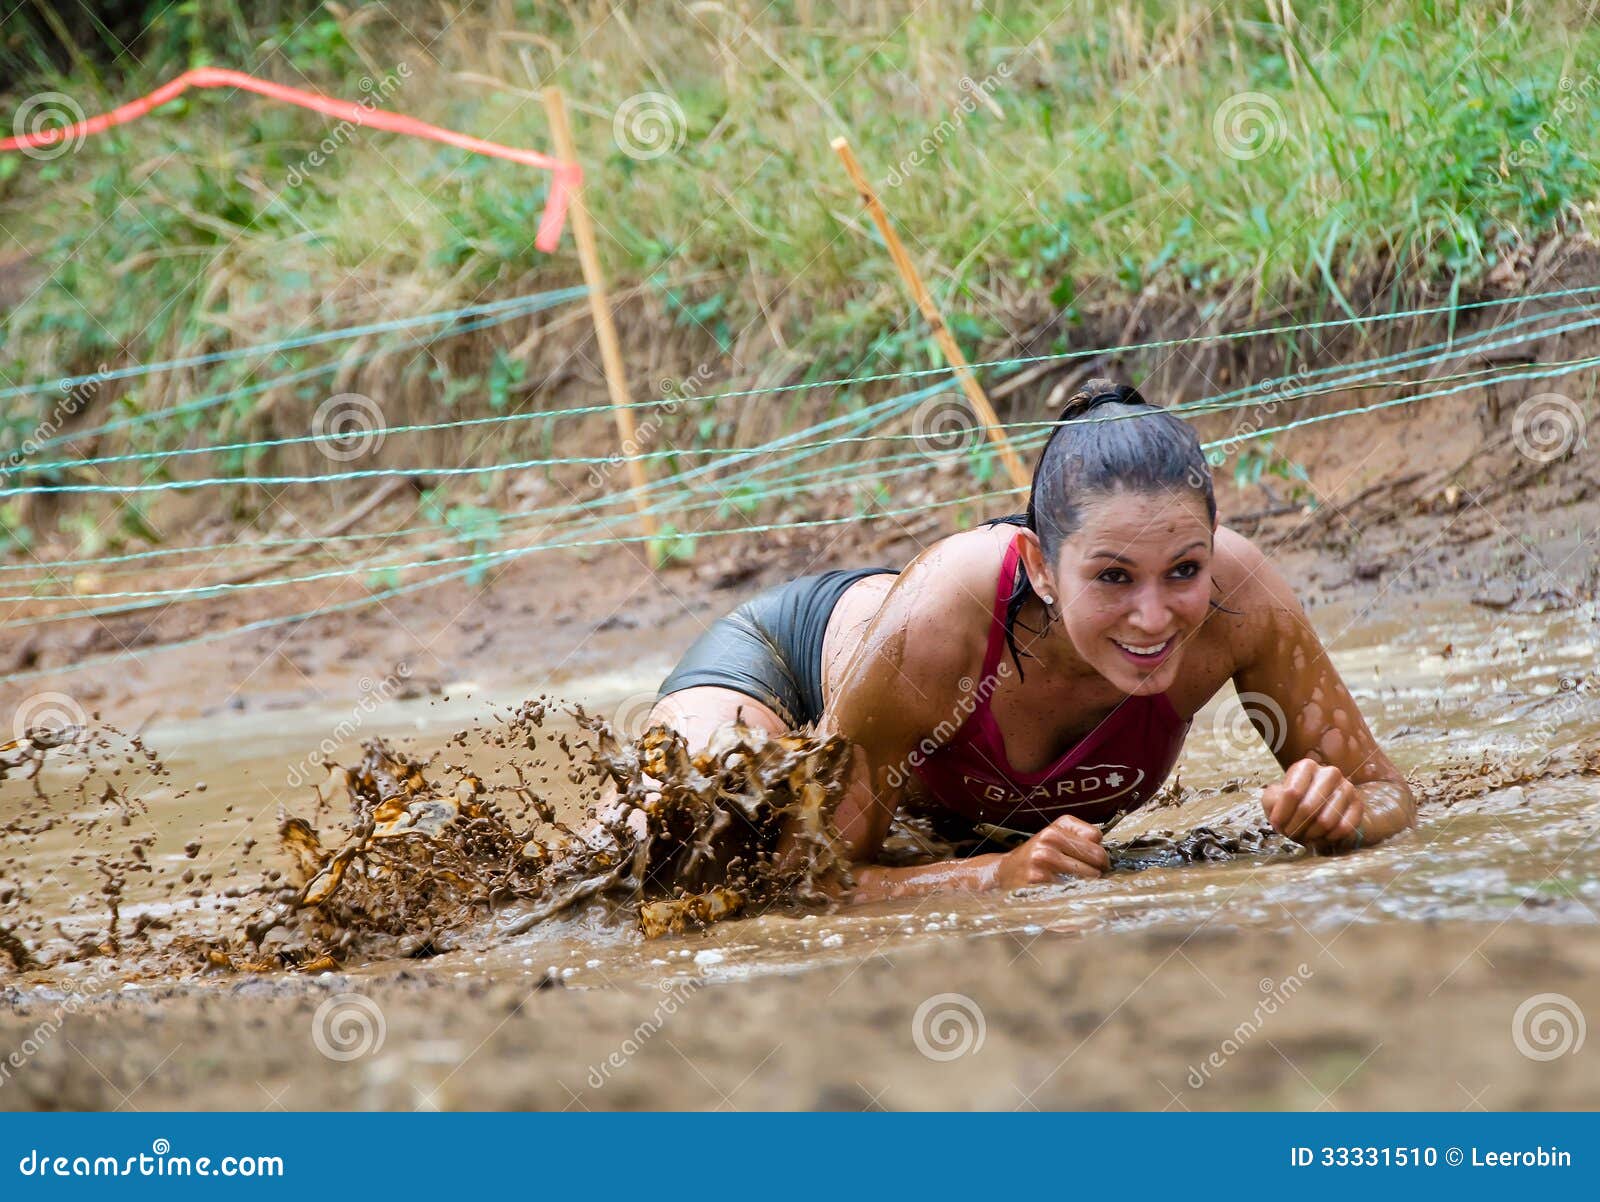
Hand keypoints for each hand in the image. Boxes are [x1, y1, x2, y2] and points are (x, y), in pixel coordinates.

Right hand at [994, 815, 1109, 887]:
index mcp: (1056, 827)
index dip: (1098, 852)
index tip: (1092, 861)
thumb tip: (1106, 858)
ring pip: (1089, 876)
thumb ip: (1081, 838)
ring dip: (1088, 885)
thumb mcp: (1054, 837)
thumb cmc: (1036, 857)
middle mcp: (1049, 840)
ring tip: (1076, 886)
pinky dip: (1076, 897)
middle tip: (1090, 877)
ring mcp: (1044, 861)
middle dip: (1098, 870)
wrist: (1004, 873)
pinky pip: (1073, 891)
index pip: (1096, 837)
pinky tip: (1067, 896)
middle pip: (1097, 857)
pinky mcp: (1040, 881)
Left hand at [1262, 759, 1365, 850]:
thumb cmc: (1294, 802)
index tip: (1276, 825)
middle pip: (1308, 808)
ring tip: (1303, 836)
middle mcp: (1329, 773)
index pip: (1292, 792)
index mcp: (1306, 766)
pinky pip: (1343, 829)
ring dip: (1310, 835)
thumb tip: (1279, 813)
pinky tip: (1320, 837)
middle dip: (1295, 827)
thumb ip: (1272, 801)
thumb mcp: (1275, 798)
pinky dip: (1328, 838)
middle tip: (1290, 834)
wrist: (1322, 808)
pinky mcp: (1358, 806)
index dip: (1282, 814)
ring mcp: (1347, 788)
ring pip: (1325, 821)